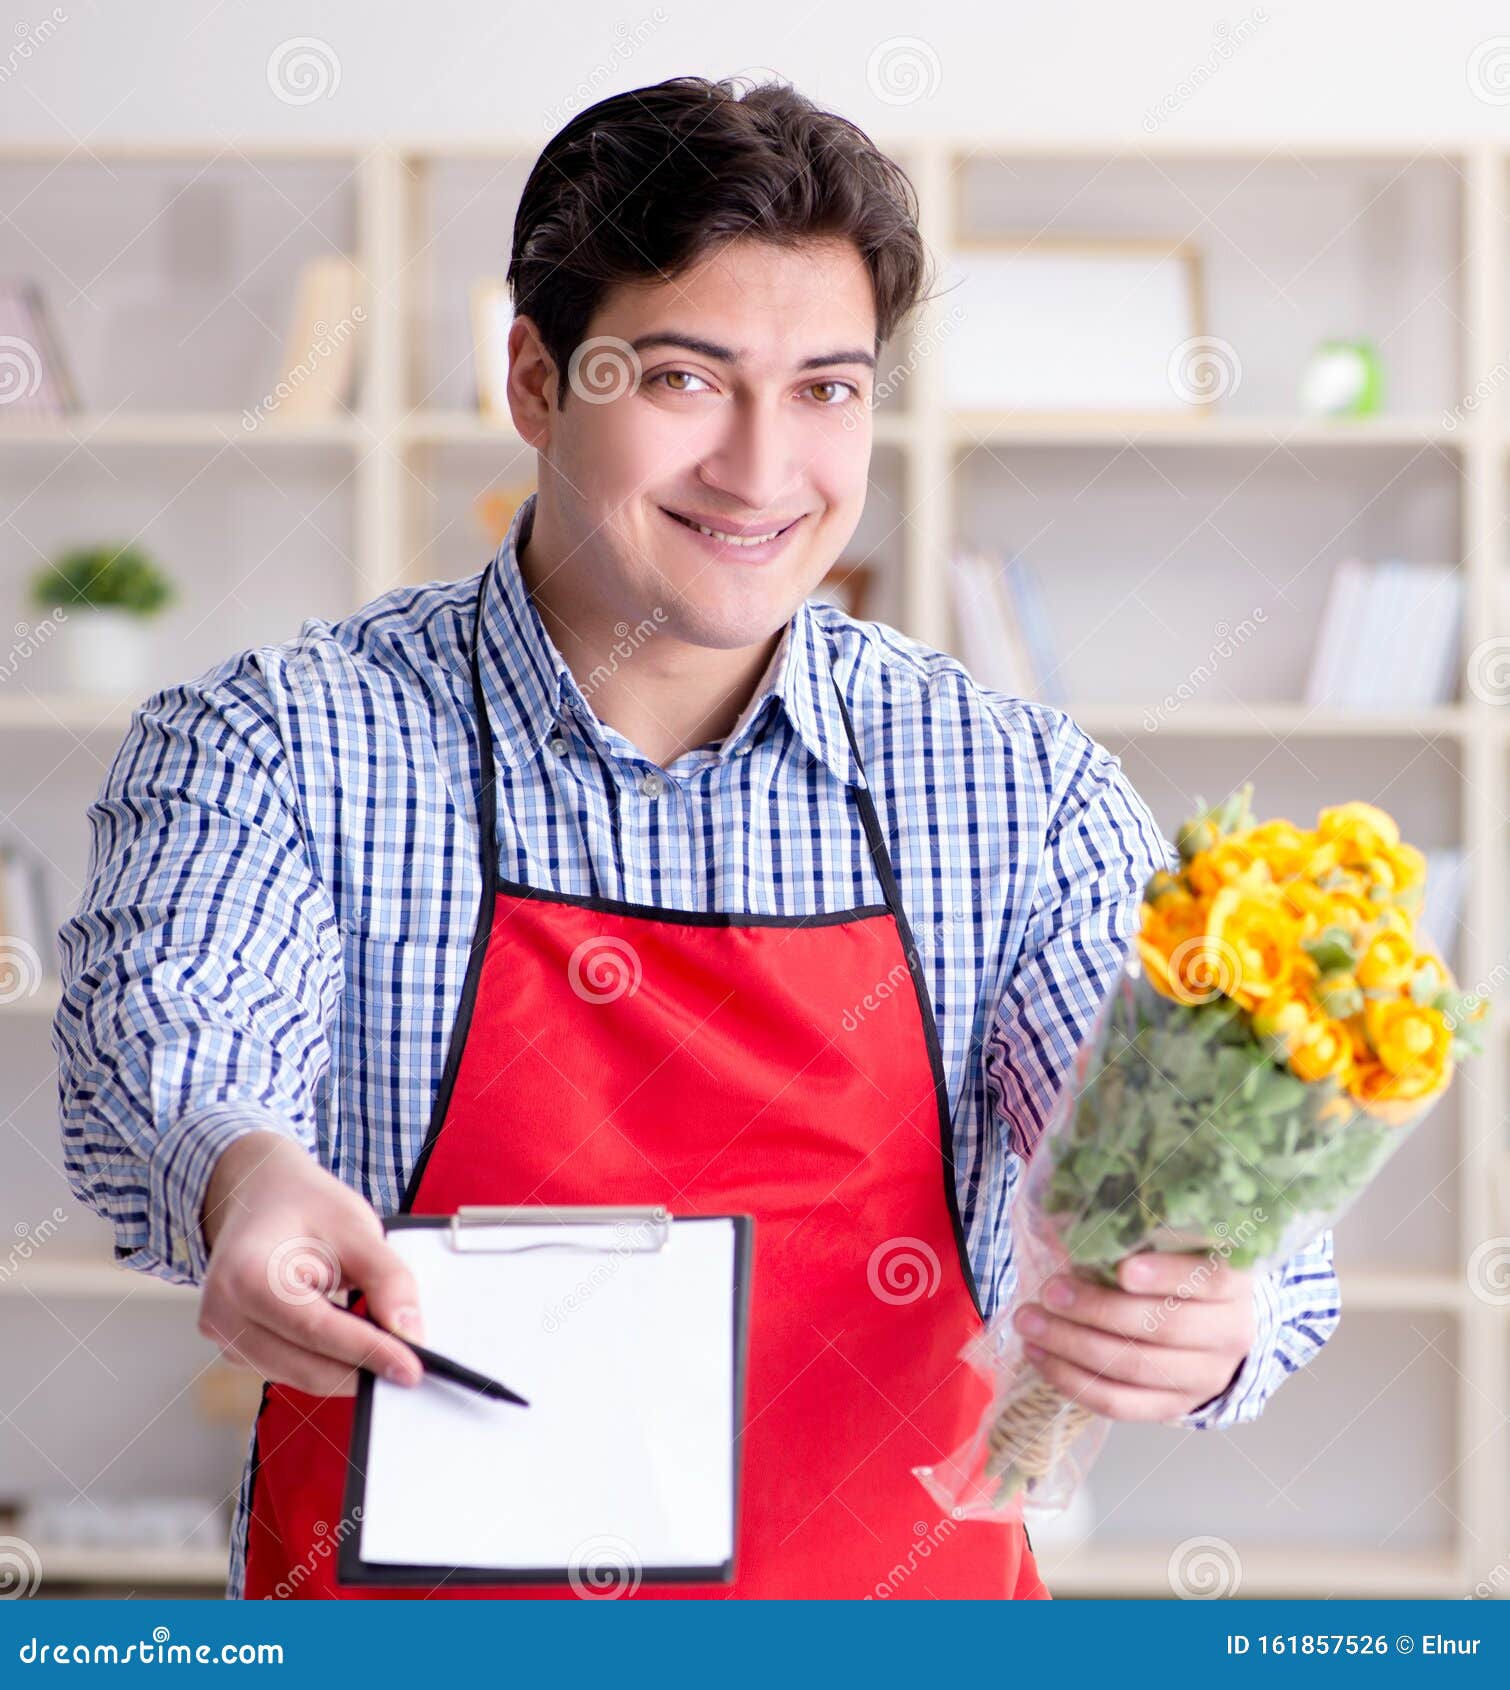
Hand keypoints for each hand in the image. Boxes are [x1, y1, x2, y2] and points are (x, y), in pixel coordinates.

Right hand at [196, 1130, 426, 1396]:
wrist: (260, 1195)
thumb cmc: (303, 1204)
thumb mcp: (355, 1226)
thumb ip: (386, 1278)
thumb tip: (410, 1334)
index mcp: (245, 1276)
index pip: (315, 1328)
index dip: (368, 1353)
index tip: (411, 1369)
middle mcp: (222, 1314)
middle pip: (305, 1365)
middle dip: (362, 1371)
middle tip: (411, 1369)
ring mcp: (225, 1336)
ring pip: (299, 1376)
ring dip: (346, 1371)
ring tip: (388, 1351)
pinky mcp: (239, 1349)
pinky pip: (290, 1370)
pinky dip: (327, 1363)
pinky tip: (354, 1346)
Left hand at [1012, 1251, 1255, 1421]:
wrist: (1218, 1328)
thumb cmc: (1182, 1270)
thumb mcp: (1177, 1244)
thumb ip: (1138, 1230)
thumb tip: (1067, 1208)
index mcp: (1235, 1285)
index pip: (1208, 1279)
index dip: (1167, 1276)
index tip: (1121, 1268)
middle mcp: (1229, 1335)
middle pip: (1164, 1328)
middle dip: (1098, 1310)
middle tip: (1050, 1291)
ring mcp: (1203, 1379)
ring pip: (1136, 1369)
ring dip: (1073, 1346)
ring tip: (1029, 1323)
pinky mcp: (1174, 1408)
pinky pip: (1120, 1404)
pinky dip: (1074, 1381)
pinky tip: (1040, 1356)